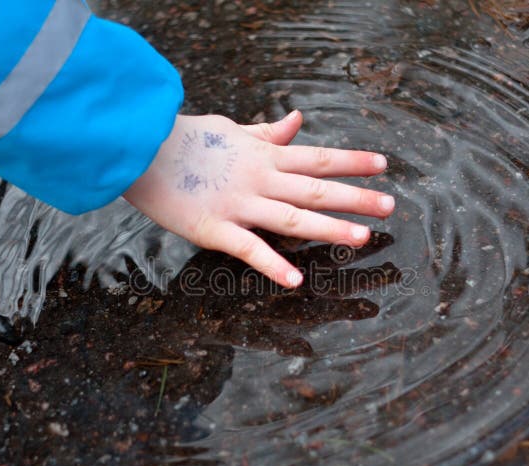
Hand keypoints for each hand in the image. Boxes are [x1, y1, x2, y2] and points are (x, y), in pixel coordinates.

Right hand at [123, 111, 394, 287]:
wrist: (137, 147)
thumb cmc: (184, 138)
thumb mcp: (232, 129)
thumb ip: (267, 132)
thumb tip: (297, 120)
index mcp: (263, 155)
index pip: (318, 157)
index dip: (353, 160)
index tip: (384, 165)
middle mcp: (259, 178)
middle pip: (316, 187)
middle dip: (356, 197)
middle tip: (391, 206)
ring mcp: (238, 203)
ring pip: (293, 217)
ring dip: (330, 227)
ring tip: (364, 237)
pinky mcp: (213, 228)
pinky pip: (248, 248)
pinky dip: (272, 264)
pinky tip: (296, 281)